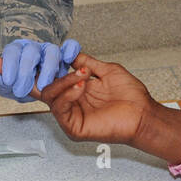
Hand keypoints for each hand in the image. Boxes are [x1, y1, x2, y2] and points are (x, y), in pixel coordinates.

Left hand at [0, 38, 80, 100]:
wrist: (33, 89)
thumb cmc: (19, 84)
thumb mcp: (5, 83)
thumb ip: (1, 75)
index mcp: (16, 51)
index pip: (12, 52)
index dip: (9, 65)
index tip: (8, 80)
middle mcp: (33, 48)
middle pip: (31, 52)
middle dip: (26, 72)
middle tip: (22, 89)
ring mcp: (50, 51)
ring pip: (51, 51)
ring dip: (48, 69)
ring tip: (44, 86)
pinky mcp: (65, 56)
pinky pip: (71, 46)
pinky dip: (71, 50)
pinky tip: (69, 59)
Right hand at [26, 51, 156, 146]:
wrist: (143, 113)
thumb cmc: (130, 96)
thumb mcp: (106, 71)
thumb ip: (86, 62)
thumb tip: (69, 52)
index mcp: (75, 91)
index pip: (50, 80)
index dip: (41, 68)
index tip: (37, 56)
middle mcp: (70, 103)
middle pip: (44, 87)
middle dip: (49, 72)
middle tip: (60, 62)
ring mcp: (70, 116)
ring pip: (50, 96)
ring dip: (65, 81)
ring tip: (83, 76)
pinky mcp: (73, 127)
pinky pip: (59, 109)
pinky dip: (68, 94)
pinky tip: (81, 87)